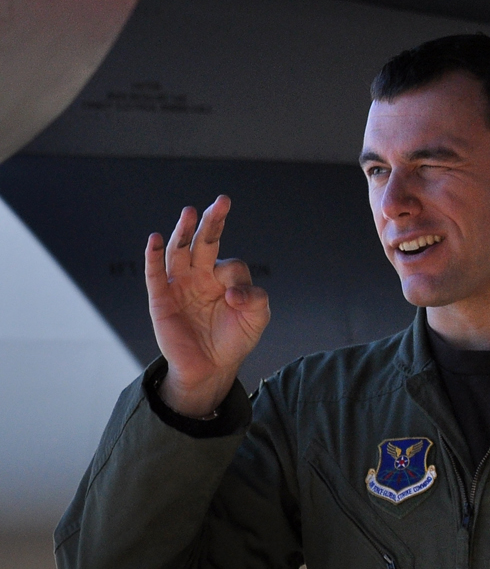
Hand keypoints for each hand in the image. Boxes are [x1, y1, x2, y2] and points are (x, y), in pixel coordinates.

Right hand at [145, 196, 269, 417]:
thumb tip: (233, 293)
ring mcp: (180, 285)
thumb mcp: (257, 318)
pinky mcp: (161, 299)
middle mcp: (201, 275)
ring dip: (184, 232)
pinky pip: (155, 274)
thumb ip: (255, 299)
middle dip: (213, 222)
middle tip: (222, 201)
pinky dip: (154, 256)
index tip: (237, 298)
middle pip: (206, 243)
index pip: (231, 264)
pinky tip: (156, 239)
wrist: (211, 367)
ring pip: (180, 252)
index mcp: (225, 277)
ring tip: (190, 212)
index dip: (235, 277)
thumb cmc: (235, 338)